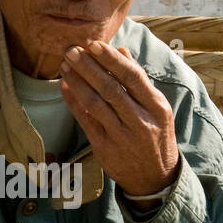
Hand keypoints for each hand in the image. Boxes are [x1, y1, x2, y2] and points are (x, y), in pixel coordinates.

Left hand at [59, 41, 179, 197]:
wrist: (155, 177)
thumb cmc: (156, 135)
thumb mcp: (158, 108)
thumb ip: (139, 80)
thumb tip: (121, 51)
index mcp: (157, 107)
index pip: (132, 77)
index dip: (111, 60)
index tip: (94, 44)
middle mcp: (140, 122)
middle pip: (111, 89)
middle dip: (89, 67)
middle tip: (72, 50)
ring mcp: (121, 136)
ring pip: (95, 104)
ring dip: (78, 82)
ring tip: (65, 65)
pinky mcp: (104, 148)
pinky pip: (86, 121)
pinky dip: (73, 103)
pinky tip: (64, 87)